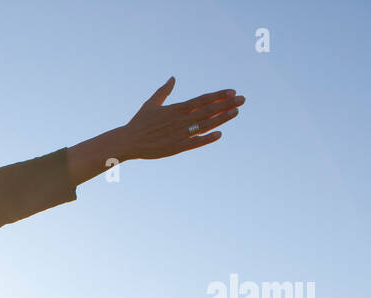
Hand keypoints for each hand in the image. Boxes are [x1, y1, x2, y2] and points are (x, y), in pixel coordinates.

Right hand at [118, 78, 243, 159]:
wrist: (127, 142)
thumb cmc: (138, 122)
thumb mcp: (151, 103)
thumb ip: (164, 91)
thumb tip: (173, 78)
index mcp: (176, 109)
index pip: (202, 100)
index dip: (218, 96)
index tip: (232, 92)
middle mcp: (180, 120)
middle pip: (208, 110)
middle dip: (226, 105)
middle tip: (243, 99)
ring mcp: (179, 134)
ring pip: (205, 125)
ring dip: (222, 118)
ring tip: (236, 112)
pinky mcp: (176, 147)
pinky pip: (195, 143)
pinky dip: (207, 139)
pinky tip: (219, 134)